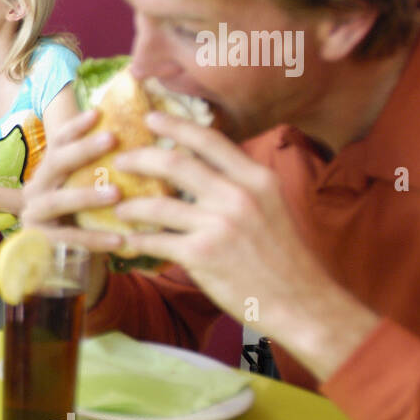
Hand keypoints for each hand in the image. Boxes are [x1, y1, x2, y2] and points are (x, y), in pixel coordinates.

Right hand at [19, 109, 129, 303]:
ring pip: (58, 201)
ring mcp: (34, 216)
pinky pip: (68, 239)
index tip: (99, 112)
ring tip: (117, 192)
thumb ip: (104, 168)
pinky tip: (120, 239)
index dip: (76, 126)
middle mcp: (36, 189)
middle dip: (83, 150)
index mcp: (48, 171)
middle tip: (112, 139)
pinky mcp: (40, 243)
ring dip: (87, 195)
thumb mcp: (90, 189)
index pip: (59, 142)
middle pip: (56, 163)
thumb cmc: (84, 218)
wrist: (64, 263)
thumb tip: (142, 137)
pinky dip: (94, 239)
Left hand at [109, 112, 357, 342]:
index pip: (210, 140)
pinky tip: (127, 240)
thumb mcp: (272, 207)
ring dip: (131, 205)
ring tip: (119, 207)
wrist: (301, 302)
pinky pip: (156, 241)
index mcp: (257, 179)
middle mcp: (238, 196)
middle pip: (175, 163)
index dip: (176, 125)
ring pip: (158, 204)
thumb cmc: (284, 257)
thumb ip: (241, 185)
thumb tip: (204, 168)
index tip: (151, 117)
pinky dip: (137, 240)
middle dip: (141, 158)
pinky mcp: (202, 255)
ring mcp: (219, 225)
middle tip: (121, 161)